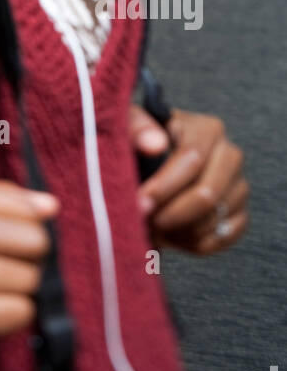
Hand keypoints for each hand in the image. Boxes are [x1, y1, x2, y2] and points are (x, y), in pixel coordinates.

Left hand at [129, 105, 248, 254]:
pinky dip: (192, 243)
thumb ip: (136, 129)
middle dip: (171, 213)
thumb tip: (154, 145)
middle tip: (143, 221)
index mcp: (208, 129)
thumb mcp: (130, 127)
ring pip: (213, 220)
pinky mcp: (240, 215)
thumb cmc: (139, 142)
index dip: (164, 185)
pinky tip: (168, 234)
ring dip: (177, 230)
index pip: (192, 159)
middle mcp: (230, 156)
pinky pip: (221, 239)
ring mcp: (239, 187)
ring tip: (150, 226)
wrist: (150, 163)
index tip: (140, 203)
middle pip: (208, 194)